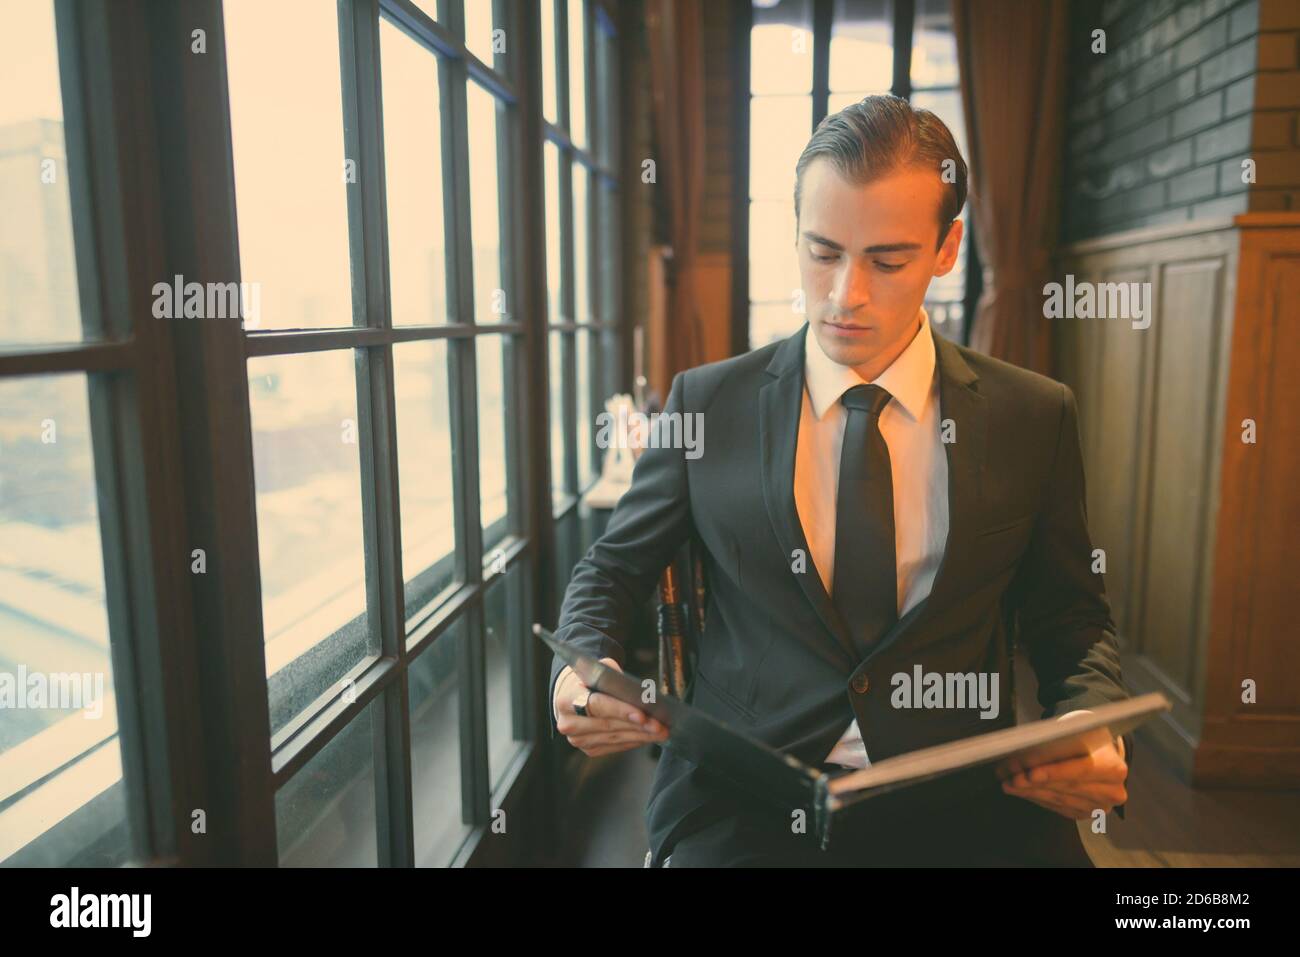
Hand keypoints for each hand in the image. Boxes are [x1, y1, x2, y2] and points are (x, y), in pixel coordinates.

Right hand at [554, 659, 668, 756]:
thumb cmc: (589, 680)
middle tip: (660, 725)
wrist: (572, 695)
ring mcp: (577, 739)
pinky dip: (633, 741)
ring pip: (614, 738)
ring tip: (660, 731)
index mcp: (566, 698)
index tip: (643, 715)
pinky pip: (615, 747)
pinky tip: (647, 736)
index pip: (597, 705)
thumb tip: (639, 693)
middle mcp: (568, 722)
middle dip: (638, 726)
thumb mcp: (599, 668)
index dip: (620, 711)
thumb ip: (614, 676)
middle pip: (608, 725)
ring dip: (640, 736)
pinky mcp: (588, 749)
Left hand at [1001, 713, 1128, 819]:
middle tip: (1011, 776)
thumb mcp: (1078, 733)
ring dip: (1030, 791)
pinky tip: (1021, 791)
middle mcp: (1112, 791)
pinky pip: (1057, 807)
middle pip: (1067, 787)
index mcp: (1114, 768)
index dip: (1055, 772)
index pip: (1082, 770)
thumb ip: (1060, 743)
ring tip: (1009, 782)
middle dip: (1034, 782)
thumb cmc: (1085, 739)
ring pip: (1059, 799)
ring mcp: (1100, 806)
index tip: (1030, 773)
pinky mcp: (1086, 813)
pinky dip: (1036, 798)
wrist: (1098, 750)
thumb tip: (1029, 751)